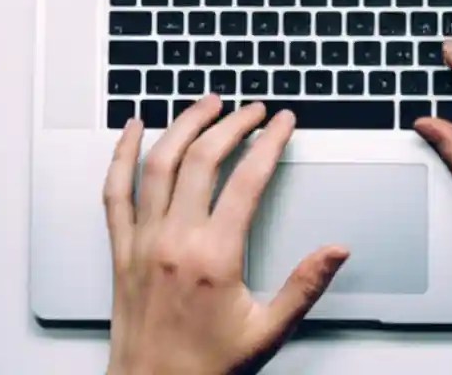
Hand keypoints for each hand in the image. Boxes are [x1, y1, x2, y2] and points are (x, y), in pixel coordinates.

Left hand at [104, 97, 348, 374]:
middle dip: (232, 123)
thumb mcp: (268, 330)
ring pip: (159, 163)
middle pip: (203, 159)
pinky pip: (115, 190)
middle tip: (254, 109)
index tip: (283, 123)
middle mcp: (174, 240)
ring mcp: (143, 240)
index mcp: (214, 257)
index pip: (247, 179)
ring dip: (184, 125)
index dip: (270, 142)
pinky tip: (132, 129)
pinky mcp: (121, 248)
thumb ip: (305, 286)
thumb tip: (336, 250)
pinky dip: (122, 154)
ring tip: (207, 103)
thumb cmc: (206, 366)